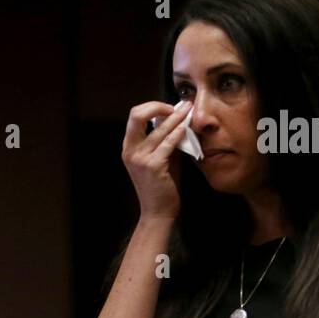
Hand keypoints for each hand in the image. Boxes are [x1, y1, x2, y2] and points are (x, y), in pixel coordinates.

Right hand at [122, 100, 189, 220]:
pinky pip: (168, 143)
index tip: (170, 108)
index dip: (152, 107)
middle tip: (177, 106)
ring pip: (158, 128)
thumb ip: (164, 140)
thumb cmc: (162, 185)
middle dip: (158, 106)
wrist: (158, 211)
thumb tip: (177, 118)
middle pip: (137, 115)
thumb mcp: (160, 158)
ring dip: (176, 117)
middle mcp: (130, 150)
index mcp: (129, 147)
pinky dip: (178, 132)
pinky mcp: (153, 166)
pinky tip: (187, 127)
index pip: (134, 116)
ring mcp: (139, 158)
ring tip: (189, 110)